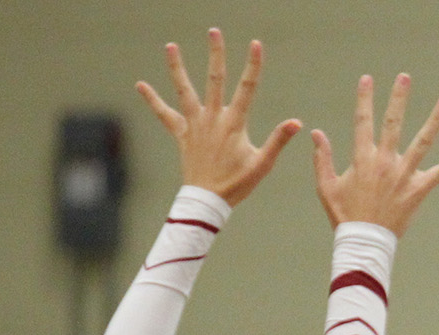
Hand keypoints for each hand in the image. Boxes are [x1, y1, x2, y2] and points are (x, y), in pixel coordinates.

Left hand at [136, 29, 299, 206]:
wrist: (206, 200)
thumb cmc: (237, 183)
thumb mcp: (262, 163)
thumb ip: (278, 140)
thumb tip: (297, 123)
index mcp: (234, 124)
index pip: (247, 88)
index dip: (253, 65)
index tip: (256, 45)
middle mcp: (212, 118)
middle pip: (215, 79)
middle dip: (216, 54)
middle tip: (214, 31)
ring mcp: (194, 125)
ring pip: (185, 91)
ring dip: (177, 68)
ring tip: (171, 46)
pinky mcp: (182, 134)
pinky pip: (165, 114)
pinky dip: (153, 100)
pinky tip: (141, 85)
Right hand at [312, 74, 438, 236]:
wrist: (365, 241)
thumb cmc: (344, 214)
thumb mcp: (326, 185)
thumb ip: (321, 158)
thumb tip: (316, 132)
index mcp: (362, 159)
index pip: (362, 121)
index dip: (364, 99)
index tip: (367, 79)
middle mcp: (385, 162)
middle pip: (393, 123)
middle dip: (398, 98)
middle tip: (404, 77)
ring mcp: (404, 175)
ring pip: (423, 142)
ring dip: (435, 120)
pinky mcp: (420, 189)